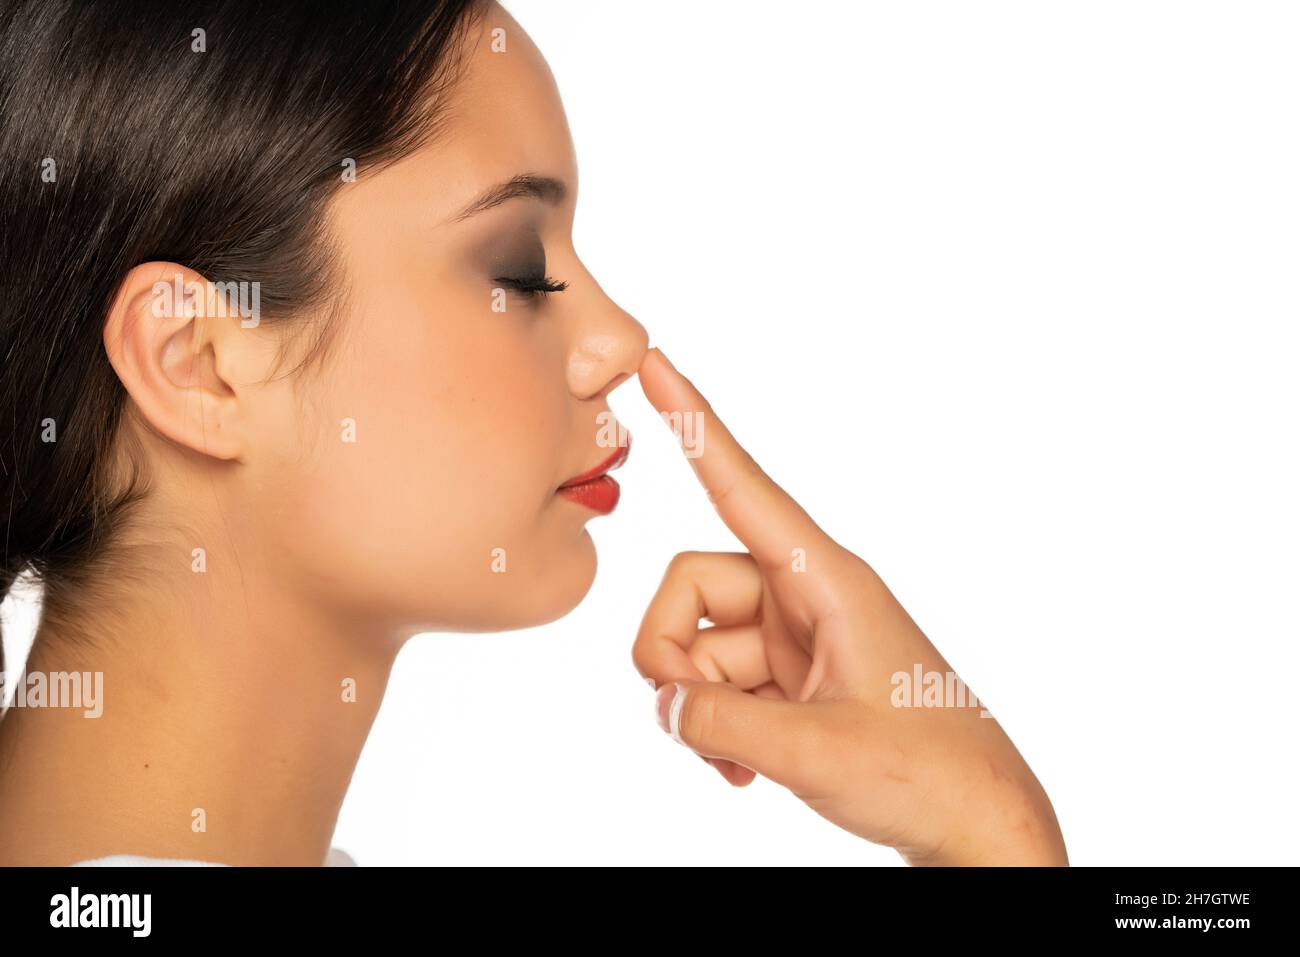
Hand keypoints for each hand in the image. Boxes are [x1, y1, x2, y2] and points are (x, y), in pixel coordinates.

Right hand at [633, 347, 1066, 865]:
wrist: (974, 822)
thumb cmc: (926, 773)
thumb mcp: (815, 751)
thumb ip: (718, 720)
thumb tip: (660, 701)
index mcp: (826, 580)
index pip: (744, 488)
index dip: (696, 425)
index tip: (658, 364)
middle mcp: (806, 594)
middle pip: (690, 587)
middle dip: (669, 656)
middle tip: (687, 722)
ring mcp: (796, 636)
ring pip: (697, 642)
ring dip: (695, 706)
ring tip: (737, 760)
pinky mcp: (791, 675)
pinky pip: (717, 681)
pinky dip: (713, 723)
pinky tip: (742, 768)